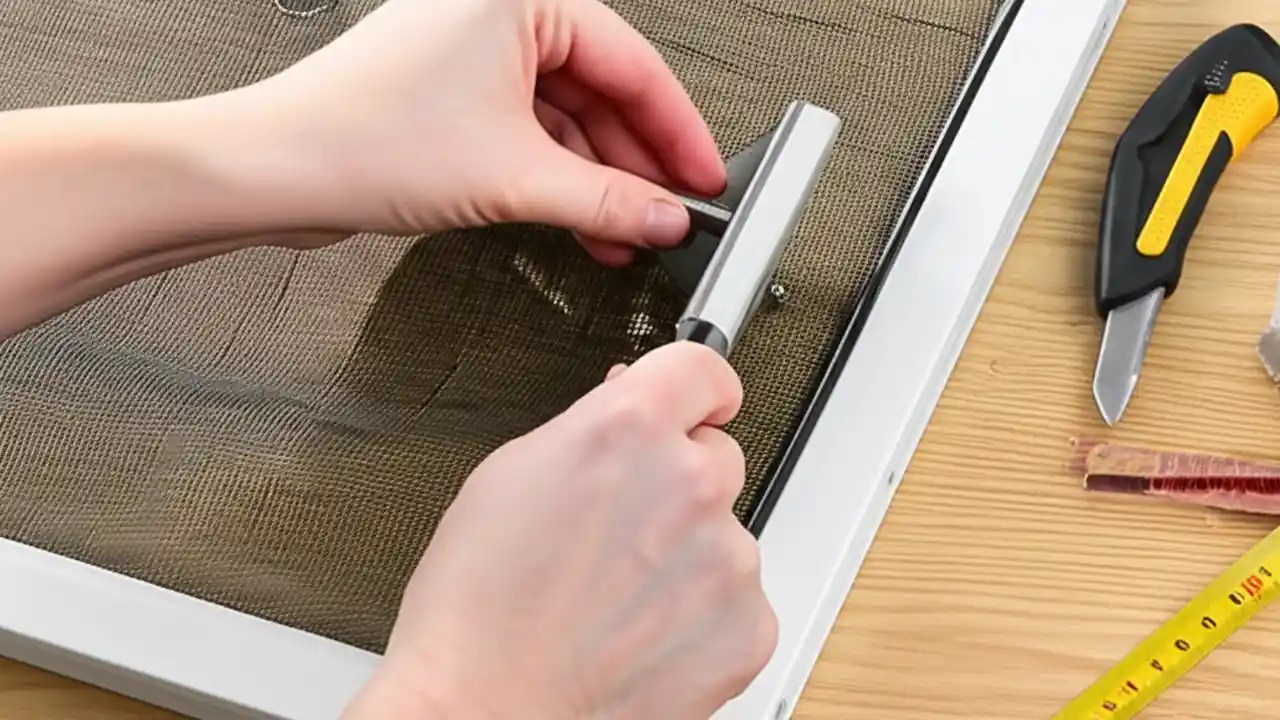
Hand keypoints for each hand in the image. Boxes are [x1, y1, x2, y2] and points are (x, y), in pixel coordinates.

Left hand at [220, 0, 726, 264]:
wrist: (270, 173)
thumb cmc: (358, 139)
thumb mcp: (514, 176)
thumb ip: (608, 199)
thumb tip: (664, 215)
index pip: (633, 65)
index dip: (677, 132)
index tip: (703, 180)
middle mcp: (498, 14)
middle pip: (602, 91)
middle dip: (637, 165)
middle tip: (670, 213)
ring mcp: (473, 55)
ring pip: (567, 119)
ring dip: (598, 182)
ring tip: (627, 234)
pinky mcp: (453, 95)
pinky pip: (530, 134)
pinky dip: (558, 180)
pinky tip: (583, 223)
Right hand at [344, 342, 776, 718]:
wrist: (485, 712)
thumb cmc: (477, 608)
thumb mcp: (512, 475)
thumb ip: (591, 427)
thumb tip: (630, 402)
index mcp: (629, 429)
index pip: (703, 370)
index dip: (697, 388)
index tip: (698, 404)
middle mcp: (690, 483)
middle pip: (714, 457)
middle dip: (677, 485)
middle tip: (619, 534)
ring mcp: (728, 559)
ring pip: (724, 534)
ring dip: (687, 556)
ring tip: (615, 597)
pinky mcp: (748, 628)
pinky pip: (739, 601)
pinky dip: (702, 616)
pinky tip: (640, 633)